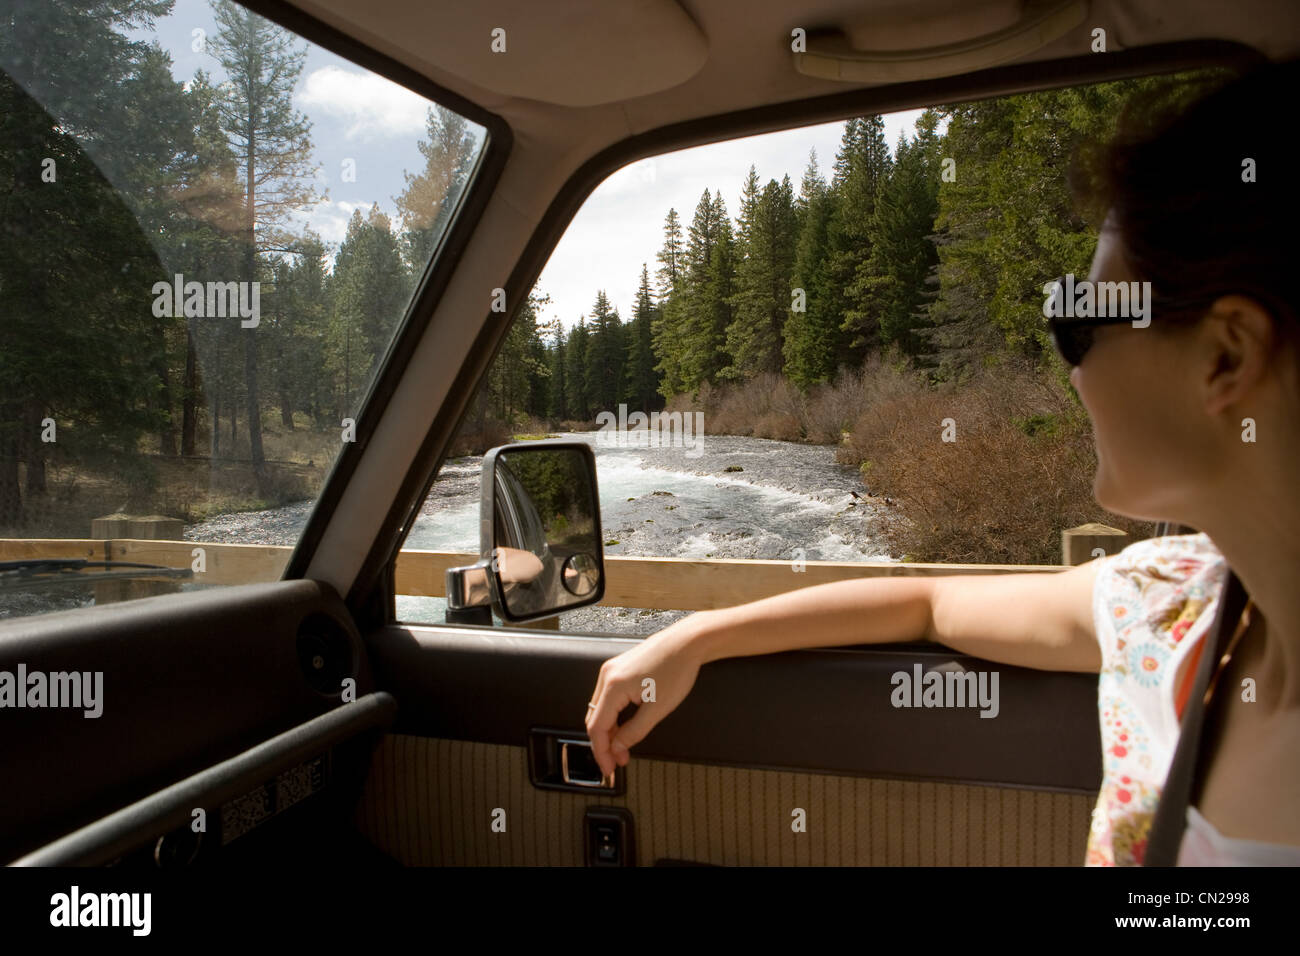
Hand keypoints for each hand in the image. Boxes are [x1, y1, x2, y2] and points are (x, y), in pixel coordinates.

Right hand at [584, 614, 708, 778]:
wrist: (687, 642)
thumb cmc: (676, 668)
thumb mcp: (658, 709)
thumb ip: (635, 731)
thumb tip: (619, 747)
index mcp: (613, 686)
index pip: (597, 728)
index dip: (601, 752)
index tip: (609, 769)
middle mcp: (607, 676)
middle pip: (594, 719)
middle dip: (604, 744)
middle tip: (617, 762)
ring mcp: (611, 671)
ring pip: (600, 710)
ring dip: (609, 731)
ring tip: (623, 748)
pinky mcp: (619, 670)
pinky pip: (607, 699)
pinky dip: (613, 716)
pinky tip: (623, 728)